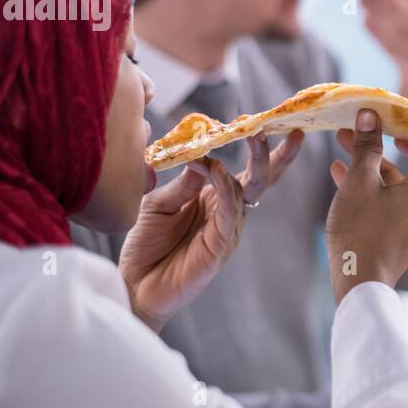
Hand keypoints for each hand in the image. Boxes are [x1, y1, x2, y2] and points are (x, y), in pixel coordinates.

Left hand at [120, 131, 303, 330]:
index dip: (260, 149)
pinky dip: (226, 187)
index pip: (245, 170)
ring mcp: (227, 229)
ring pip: (248, 189)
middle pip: (260, 179)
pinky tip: (217, 168)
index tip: (265, 121)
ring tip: (244, 133)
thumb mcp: (159, 203)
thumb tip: (205, 156)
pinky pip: (231, 211)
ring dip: (248, 159)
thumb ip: (184, 183)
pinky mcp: (221, 246)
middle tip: (272, 125)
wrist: (134, 285)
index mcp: (214, 199)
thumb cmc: (145, 245)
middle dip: (273, 153)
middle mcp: (227, 212)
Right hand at [325, 110, 407, 303]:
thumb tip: (369, 114)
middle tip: (380, 126)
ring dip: (379, 157)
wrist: (360, 286)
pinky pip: (394, 196)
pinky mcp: (402, 229)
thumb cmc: (362, 231)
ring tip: (343, 139)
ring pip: (406, 177)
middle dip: (403, 138)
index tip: (406, 120)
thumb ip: (366, 145)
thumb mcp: (359, 182)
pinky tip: (338, 170)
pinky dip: (374, 180)